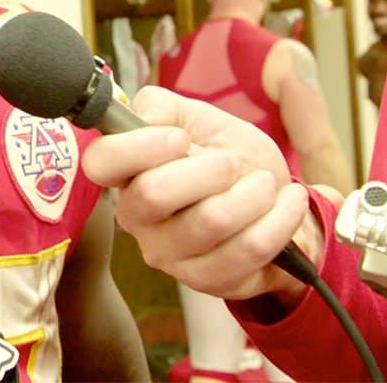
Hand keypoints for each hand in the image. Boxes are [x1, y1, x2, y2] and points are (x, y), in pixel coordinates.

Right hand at [81, 86, 320, 301]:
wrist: (273, 202)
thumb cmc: (230, 160)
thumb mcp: (199, 119)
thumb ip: (163, 107)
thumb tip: (143, 114)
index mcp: (128, 172)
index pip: (100, 163)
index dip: (138, 147)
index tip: (179, 138)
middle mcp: (137, 217)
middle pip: (153, 194)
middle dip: (208, 169)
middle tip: (232, 163)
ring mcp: (169, 254)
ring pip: (209, 221)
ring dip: (253, 193)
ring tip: (266, 184)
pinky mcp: (206, 279)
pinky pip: (248, 248)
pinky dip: (279, 217)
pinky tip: (286, 203)